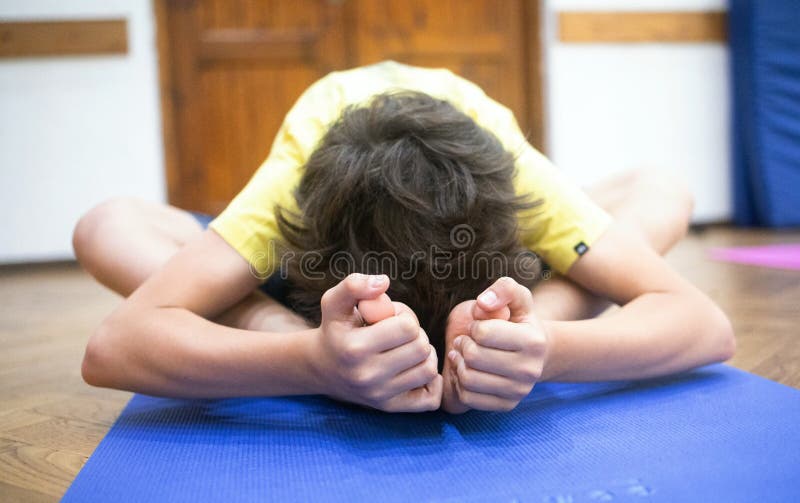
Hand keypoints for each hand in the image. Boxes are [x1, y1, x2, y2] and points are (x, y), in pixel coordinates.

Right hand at [311, 273, 441, 411]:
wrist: (322, 368)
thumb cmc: (335, 329)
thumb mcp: (334, 302)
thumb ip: (354, 285)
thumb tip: (383, 282)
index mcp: (354, 348)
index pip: (408, 327)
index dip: (405, 316)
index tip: (391, 318)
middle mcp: (367, 376)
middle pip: (421, 347)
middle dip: (416, 334)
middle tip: (400, 333)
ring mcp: (379, 396)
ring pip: (428, 370)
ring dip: (424, 354)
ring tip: (408, 348)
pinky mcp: (390, 408)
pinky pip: (430, 399)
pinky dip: (432, 383)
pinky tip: (416, 369)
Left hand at [441, 277, 549, 412]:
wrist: (535, 353)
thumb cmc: (519, 321)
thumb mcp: (517, 297)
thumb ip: (503, 289)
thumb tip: (483, 302)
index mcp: (533, 341)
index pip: (483, 333)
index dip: (475, 326)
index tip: (480, 327)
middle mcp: (530, 370)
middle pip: (473, 357)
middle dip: (464, 344)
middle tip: (466, 341)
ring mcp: (519, 392)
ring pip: (468, 379)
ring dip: (459, 363)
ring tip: (464, 355)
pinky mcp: (506, 405)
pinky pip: (468, 398)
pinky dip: (460, 383)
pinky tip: (467, 371)